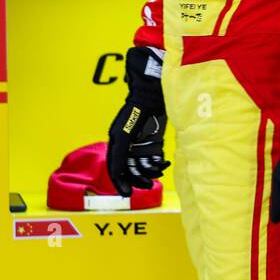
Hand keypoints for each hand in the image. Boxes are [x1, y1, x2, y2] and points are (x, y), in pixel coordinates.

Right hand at [106, 46, 170, 196]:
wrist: (156, 87)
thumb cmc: (145, 103)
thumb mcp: (132, 126)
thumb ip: (123, 146)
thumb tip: (117, 168)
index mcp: (118, 137)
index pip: (115, 165)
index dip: (119, 180)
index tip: (127, 193)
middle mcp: (125, 140)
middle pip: (129, 167)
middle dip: (138, 178)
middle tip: (149, 185)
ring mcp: (138, 139)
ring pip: (141, 163)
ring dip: (149, 171)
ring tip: (160, 171)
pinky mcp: (151, 138)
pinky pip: (151, 156)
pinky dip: (157, 162)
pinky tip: (164, 163)